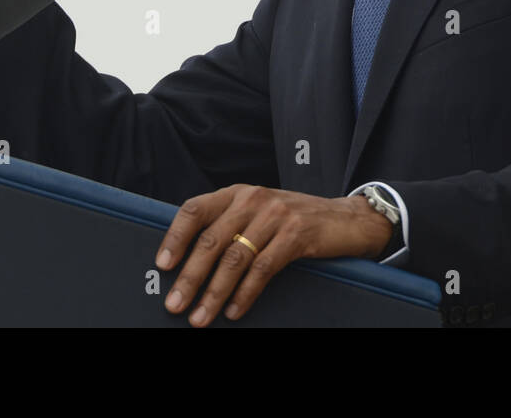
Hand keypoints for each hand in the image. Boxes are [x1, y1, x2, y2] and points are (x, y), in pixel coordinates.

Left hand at [155, 184, 393, 326]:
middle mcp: (253, 199)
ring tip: (200, 317)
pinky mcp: (297, 235)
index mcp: (238, 193)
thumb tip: (189, 260)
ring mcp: (276, 216)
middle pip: (211, 240)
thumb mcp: (259, 213)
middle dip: (190, 277)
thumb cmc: (295, 220)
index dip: (175, 237)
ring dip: (213, 293)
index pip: (195, 209)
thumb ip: (230, 225)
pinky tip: (234, 311)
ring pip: (235, 259)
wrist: (348, 218)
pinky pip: (263, 269)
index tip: (162, 265)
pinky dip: (245, 294)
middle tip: (174, 304)